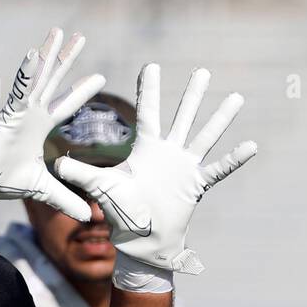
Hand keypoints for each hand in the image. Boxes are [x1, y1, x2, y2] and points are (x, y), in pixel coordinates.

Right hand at [0, 28, 104, 222]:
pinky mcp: (6, 115)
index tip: (100, 76)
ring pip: (37, 78)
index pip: (64, 105)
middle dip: (67, 60)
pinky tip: (36, 54)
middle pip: (53, 82)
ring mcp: (18, 113)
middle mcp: (29, 115)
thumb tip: (88, 216)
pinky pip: (19, 91)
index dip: (80, 91)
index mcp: (37, 128)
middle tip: (81, 37)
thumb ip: (64, 199)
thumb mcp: (42, 190)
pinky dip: (28, 73)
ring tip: (60, 32)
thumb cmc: (0, 183)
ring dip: (49, 55)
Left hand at [53, 64, 255, 274]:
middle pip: (182, 117)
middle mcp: (168, 153)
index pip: (148, 113)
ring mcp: (184, 168)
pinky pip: (218, 170)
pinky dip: (234, 160)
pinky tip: (251, 145)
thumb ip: (81, 173)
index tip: (151, 64)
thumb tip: (55, 163)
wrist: (140, 242)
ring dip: (219, 119)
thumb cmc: (120, 213)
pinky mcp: (196, 186)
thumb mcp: (101, 189)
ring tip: (235, 98)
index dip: (149, 90)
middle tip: (202, 71)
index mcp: (145, 149)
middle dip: (192, 95)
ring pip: (204, 137)